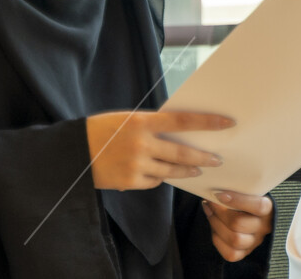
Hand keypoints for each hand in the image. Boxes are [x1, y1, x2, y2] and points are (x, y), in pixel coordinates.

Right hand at [85, 110, 232, 190]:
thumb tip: (181, 132)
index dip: (207, 122)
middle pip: (183, 154)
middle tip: (217, 159)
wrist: (73, 152)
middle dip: (204, 157)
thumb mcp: (128, 119)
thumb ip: (152, 125)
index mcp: (142, 121)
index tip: (227, 123)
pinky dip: (160, 178)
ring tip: (197, 170)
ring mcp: (136, 165)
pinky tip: (162, 174)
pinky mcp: (130, 182)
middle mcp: (141, 143)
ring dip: (187, 171)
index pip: (182, 120)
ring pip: (172, 171)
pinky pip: (154, 181)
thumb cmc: (103, 131)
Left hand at [203, 190, 273, 261]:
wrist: (247, 212)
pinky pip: (230, 253)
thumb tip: (215, 189)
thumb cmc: (244, 197)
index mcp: (268, 209)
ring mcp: (255, 242)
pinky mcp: (245, 253)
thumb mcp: (246, 191)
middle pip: (239, 223)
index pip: (258, 206)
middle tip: (210, 201)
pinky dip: (217, 239)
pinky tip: (214, 226)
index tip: (220, 194)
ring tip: (209, 211)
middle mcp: (264, 227)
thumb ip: (236, 189)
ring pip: (234, 239)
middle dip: (219, 212)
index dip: (238, 201)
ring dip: (216, 224)